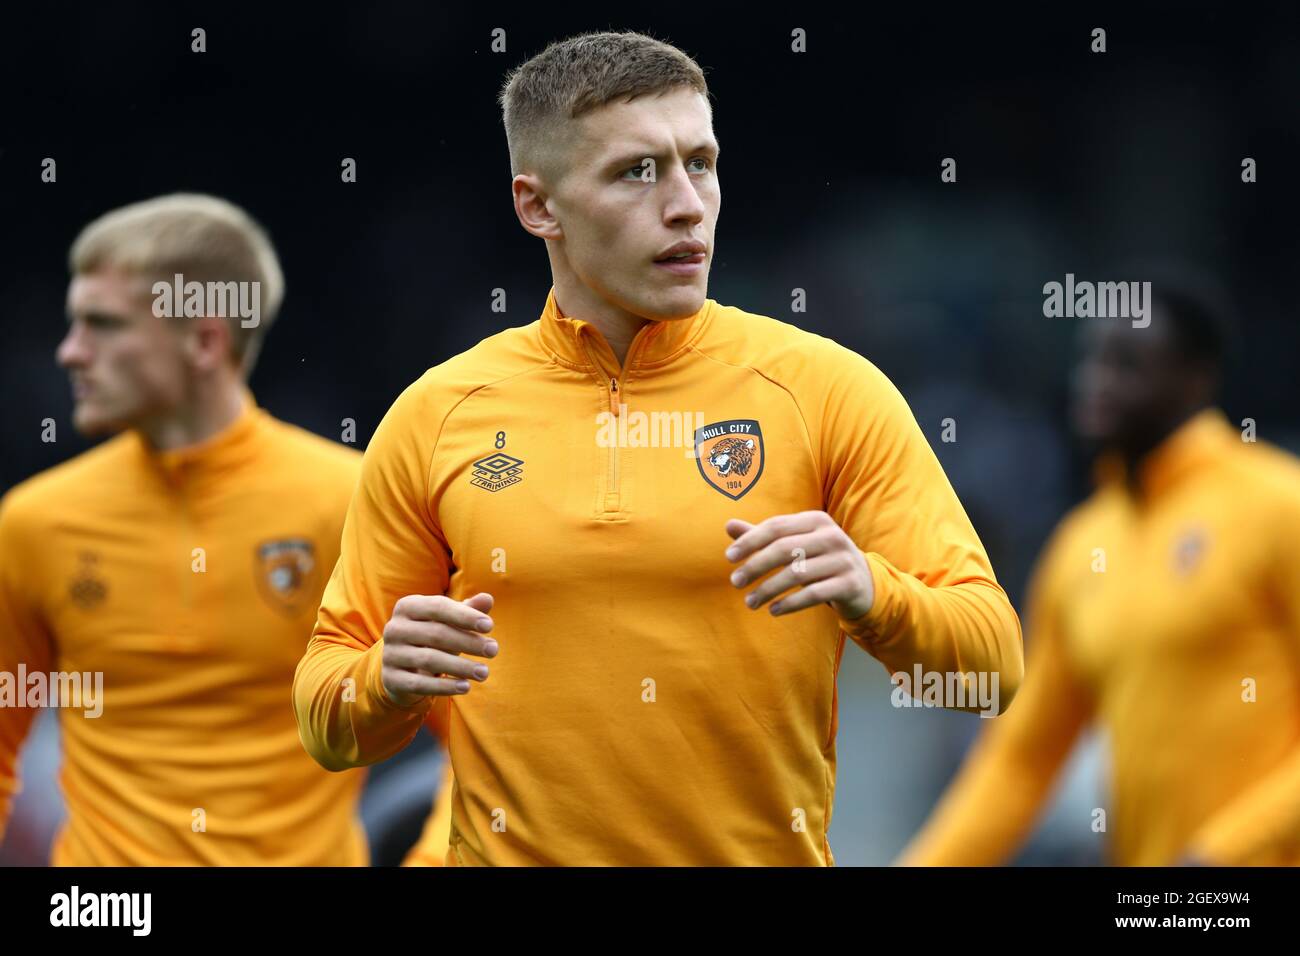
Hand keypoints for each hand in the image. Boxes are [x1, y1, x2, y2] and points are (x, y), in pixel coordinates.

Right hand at [381, 592, 497, 706]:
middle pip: (436, 634)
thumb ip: (468, 610)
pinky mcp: (391, 679)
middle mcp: (394, 628)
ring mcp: (390, 654)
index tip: (490, 626)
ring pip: (429, 660)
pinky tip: (465, 687)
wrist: (402, 667)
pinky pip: (420, 684)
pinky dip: (444, 686)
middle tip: (493, 650)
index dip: (465, 615)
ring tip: (484, 672)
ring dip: (461, 667)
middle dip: (468, 642)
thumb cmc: (432, 637)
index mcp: (408, 606)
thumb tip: (488, 599)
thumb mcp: (449, 622)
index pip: (438, 607)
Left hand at [724, 511, 873, 619]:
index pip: (776, 527)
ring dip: (768, 589)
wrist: (864, 583)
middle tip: (735, 582)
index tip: (729, 558)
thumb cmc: (819, 560)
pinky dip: (790, 603)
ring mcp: (843, 560)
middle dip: (755, 566)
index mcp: (816, 520)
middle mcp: (832, 536)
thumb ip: (764, 537)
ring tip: (750, 602)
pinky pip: (813, 594)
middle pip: (784, 549)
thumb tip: (728, 525)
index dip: (750, 541)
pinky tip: (773, 610)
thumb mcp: (795, 545)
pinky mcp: (850, 584)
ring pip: (797, 574)